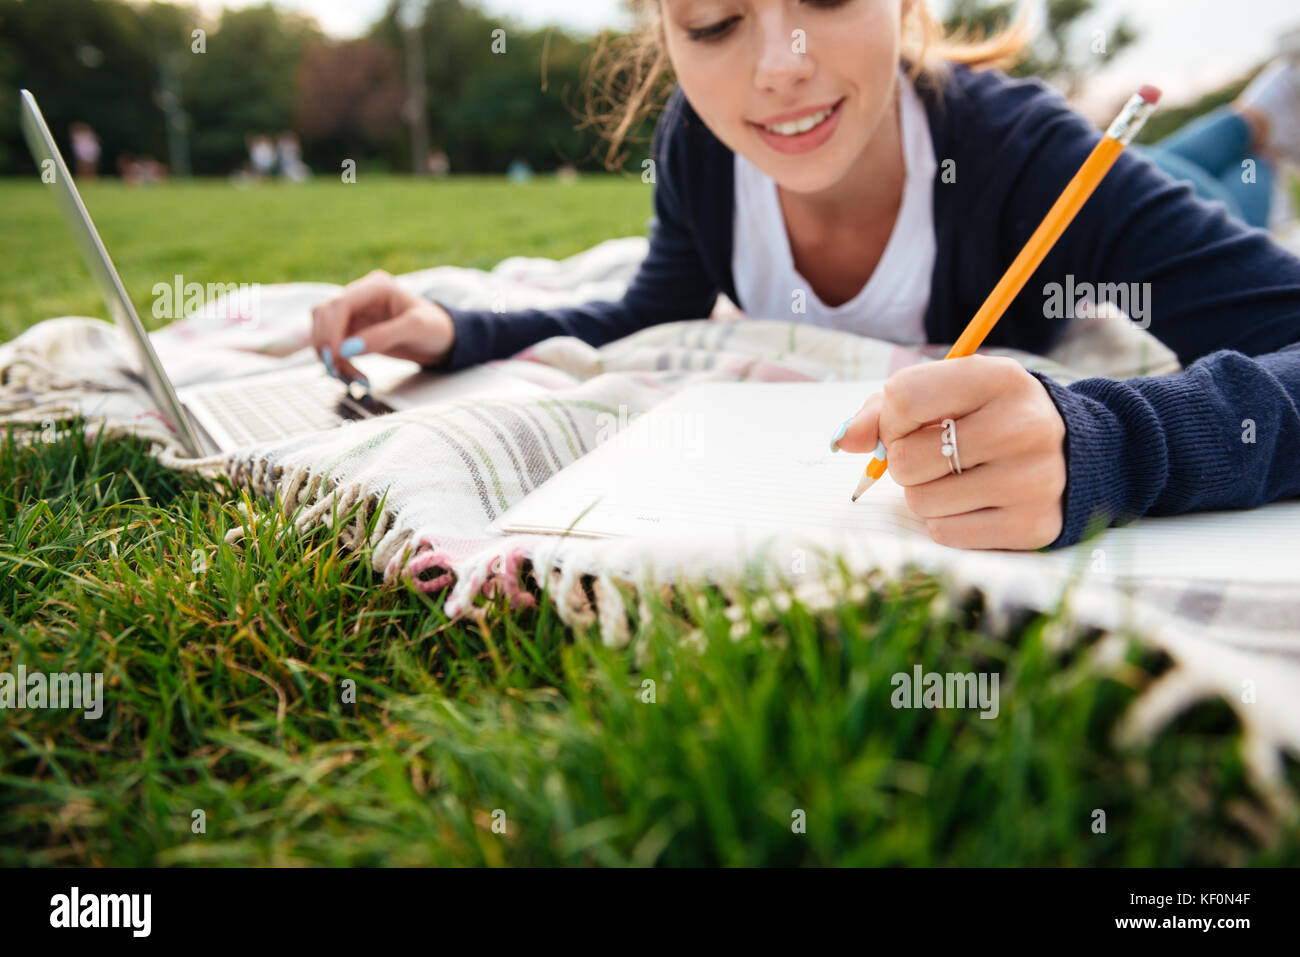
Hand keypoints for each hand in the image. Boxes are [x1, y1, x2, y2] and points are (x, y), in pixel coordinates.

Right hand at [309, 269, 454, 383]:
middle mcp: (361, 296)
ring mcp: (355, 313)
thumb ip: (383, 336)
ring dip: (329, 357)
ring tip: (351, 379)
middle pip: (324, 315)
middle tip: (337, 372)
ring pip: (323, 331)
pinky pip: (332, 346)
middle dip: (326, 345)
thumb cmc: (435, 328)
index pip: (340, 303)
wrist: (442, 339)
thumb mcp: (416, 329)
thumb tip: (346, 349)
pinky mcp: (352, 330)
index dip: (330, 330)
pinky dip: (337, 363)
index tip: (334, 357)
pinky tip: (352, 376)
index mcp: (377, 287)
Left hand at [831, 355, 1066, 549]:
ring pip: (920, 502)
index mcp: (998, 378)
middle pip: (905, 459)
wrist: (1075, 453)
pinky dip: (946, 520)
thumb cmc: (990, 418)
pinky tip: (976, 501)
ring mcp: (1031, 480)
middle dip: (905, 461)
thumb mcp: (950, 393)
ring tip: (959, 476)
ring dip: (925, 493)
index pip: (903, 397)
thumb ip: (887, 408)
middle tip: (935, 454)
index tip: (909, 423)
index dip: (890, 418)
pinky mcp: (1032, 526)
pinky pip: (944, 533)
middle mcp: (1022, 427)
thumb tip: (844, 440)